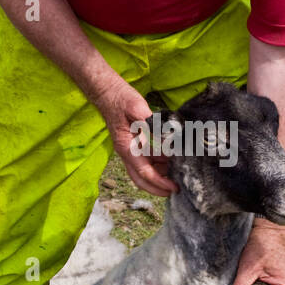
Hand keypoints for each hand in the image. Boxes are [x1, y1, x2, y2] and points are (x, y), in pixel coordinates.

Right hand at [95, 76, 176, 197]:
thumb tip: (167, 133)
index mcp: (127, 147)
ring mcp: (129, 150)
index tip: (173, 187)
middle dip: (157, 188)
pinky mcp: (133, 145)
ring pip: (144, 171)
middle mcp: (127, 152)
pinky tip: (170, 158)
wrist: (108, 93)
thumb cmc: (121, 99)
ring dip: (159, 175)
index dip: (160, 182)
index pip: (144, 172)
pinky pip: (146, 160)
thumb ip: (151, 122)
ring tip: (176, 172)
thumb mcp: (137, 107)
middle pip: (141, 179)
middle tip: (175, 190)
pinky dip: (158, 163)